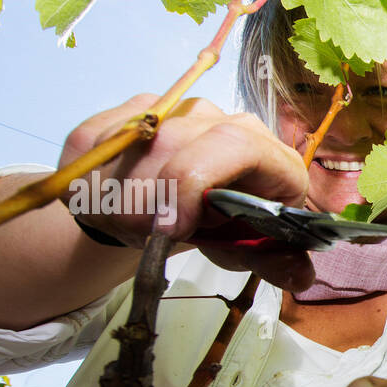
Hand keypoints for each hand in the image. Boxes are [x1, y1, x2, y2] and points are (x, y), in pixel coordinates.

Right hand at [62, 94, 314, 290]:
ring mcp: (175, 110)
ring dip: (112, 197)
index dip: (191, 182)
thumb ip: (272, 260)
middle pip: (169, 148)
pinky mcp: (131, 111)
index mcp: (267, 153)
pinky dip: (88, 182)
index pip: (232, 144)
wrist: (189, 207)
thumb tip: (298, 276)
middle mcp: (223, 120)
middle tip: (143, 237)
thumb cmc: (229, 229)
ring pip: (123, 147)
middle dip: (144, 205)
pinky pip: (92, 145)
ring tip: (134, 223)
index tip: (166, 228)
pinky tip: (111, 200)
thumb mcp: (250, 248)